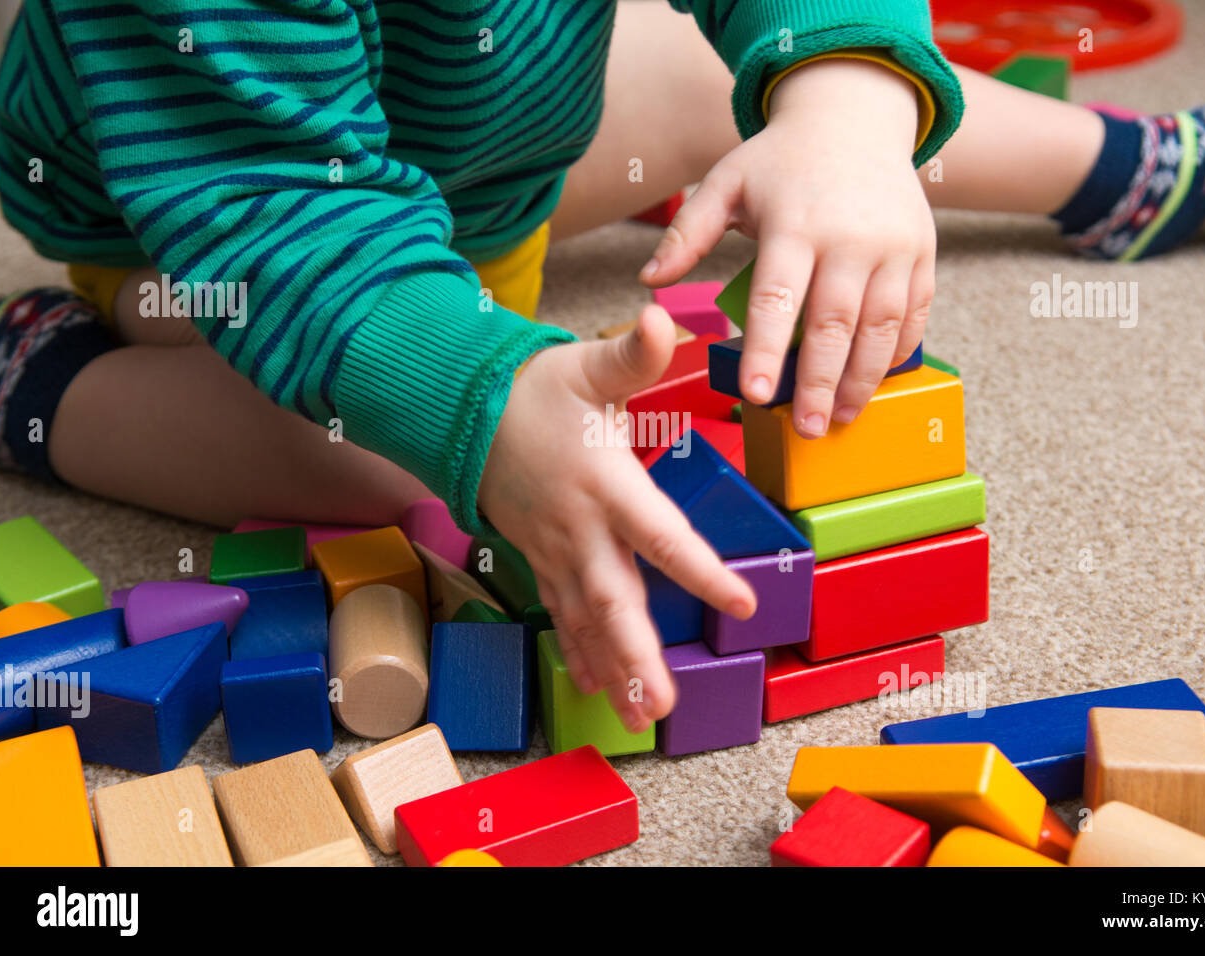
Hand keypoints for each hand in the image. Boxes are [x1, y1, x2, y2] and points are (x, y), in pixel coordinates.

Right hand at [478, 305, 756, 731]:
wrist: (463, 412)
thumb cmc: (533, 391)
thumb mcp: (585, 365)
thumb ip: (631, 354)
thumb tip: (664, 318)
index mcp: (603, 483)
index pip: (658, 534)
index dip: (700, 569)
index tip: (741, 601)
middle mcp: (579, 529)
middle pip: (611, 600)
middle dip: (634, 655)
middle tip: (659, 705)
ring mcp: (555, 552)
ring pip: (584, 620)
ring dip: (610, 670)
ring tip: (636, 717)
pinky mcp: (540, 560)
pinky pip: (561, 615)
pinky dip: (578, 653)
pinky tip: (596, 689)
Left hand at [641, 58, 934, 435]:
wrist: (855, 113)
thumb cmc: (780, 160)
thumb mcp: (726, 182)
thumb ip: (687, 233)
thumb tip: (647, 280)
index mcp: (794, 225)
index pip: (780, 299)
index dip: (769, 350)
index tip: (758, 394)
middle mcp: (849, 239)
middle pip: (835, 325)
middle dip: (821, 384)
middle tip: (808, 429)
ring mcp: (893, 247)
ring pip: (881, 327)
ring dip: (863, 380)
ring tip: (842, 418)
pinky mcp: (921, 253)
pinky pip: (913, 314)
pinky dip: (897, 353)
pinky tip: (876, 382)